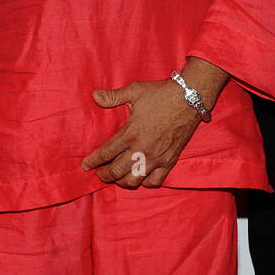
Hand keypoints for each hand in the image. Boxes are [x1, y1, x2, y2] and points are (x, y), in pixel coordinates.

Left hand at [81, 79, 201, 188]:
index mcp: (130, 134)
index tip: (85, 166)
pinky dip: (145, 183)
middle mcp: (141, 150)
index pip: (105, 154)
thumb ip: (113, 96)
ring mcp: (156, 158)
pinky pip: (155, 181)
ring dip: (122, 182)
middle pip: (116, 171)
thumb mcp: (135, 91)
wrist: (189, 99)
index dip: (93, 162)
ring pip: (133, 180)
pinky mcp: (169, 161)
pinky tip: (139, 178)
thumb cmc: (161, 94)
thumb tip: (95, 95)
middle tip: (99, 174)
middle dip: (104, 175)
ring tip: (116, 178)